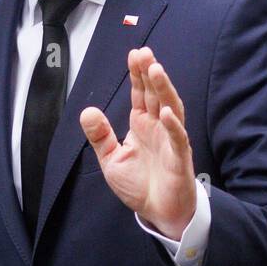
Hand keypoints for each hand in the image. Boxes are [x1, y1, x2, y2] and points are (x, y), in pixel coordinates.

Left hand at [79, 46, 196, 238]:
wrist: (159, 212)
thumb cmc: (140, 185)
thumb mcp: (112, 159)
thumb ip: (100, 136)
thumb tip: (86, 111)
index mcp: (142, 125)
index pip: (141, 94)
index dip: (137, 75)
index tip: (134, 54)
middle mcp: (159, 128)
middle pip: (157, 95)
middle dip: (150, 74)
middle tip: (144, 53)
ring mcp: (171, 141)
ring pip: (171, 109)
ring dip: (164, 90)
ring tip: (156, 70)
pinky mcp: (179, 159)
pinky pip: (178, 139)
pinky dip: (173, 126)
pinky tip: (167, 113)